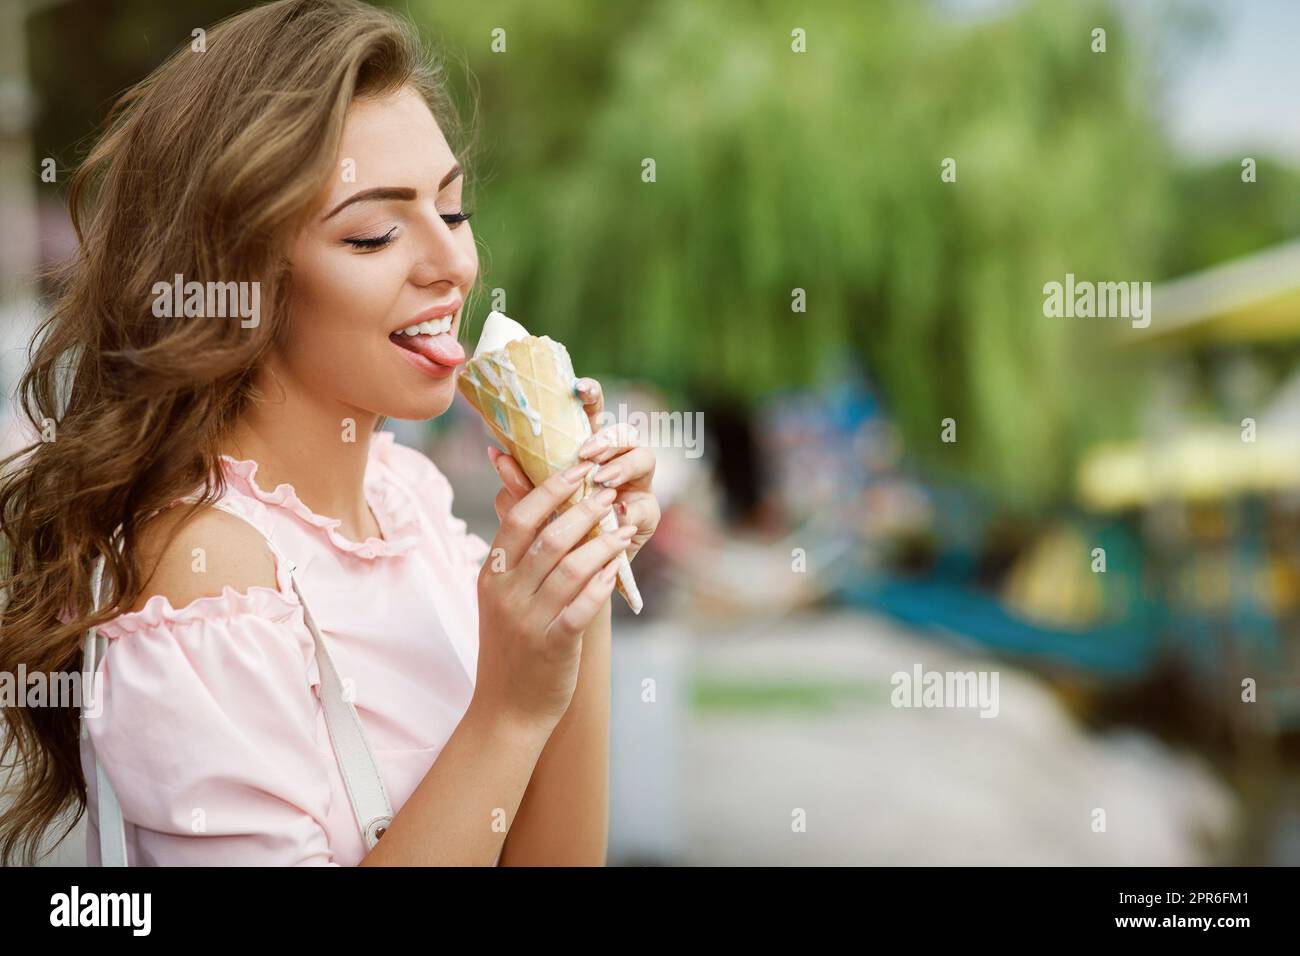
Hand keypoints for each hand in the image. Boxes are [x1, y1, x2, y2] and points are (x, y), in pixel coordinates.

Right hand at [474, 462, 637, 730]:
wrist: (505, 710)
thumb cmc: (510, 647)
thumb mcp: (501, 598)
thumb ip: (518, 556)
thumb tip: (538, 504)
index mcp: (491, 574)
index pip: (520, 518)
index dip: (552, 489)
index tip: (580, 469)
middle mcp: (505, 593)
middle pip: (549, 536)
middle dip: (584, 508)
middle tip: (610, 493)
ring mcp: (527, 620)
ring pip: (571, 567)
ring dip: (603, 543)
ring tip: (625, 529)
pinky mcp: (552, 645)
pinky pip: (582, 606)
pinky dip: (603, 583)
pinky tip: (619, 568)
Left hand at [487, 376, 659, 563]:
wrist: (565, 578)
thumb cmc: (547, 532)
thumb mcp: (528, 508)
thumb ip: (518, 483)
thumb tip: (495, 453)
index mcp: (587, 448)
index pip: (592, 413)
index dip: (591, 395)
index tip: (578, 389)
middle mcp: (615, 460)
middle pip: (626, 429)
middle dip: (609, 436)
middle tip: (587, 451)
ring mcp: (634, 485)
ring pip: (644, 457)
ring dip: (623, 465)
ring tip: (601, 480)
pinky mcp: (646, 515)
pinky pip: (646, 506)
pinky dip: (631, 510)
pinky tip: (617, 515)